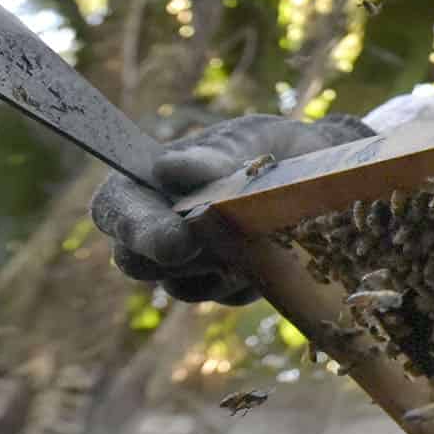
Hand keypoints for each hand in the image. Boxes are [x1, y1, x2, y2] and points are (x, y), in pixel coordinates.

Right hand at [90, 114, 373, 303]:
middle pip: (136, 262)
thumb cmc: (268, 145)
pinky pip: (229, 295)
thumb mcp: (248, 138)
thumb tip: (168, 168)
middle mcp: (156, 227)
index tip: (177, 243)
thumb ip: (214, 155)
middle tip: (224, 246)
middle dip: (180, 259)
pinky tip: (279, 248)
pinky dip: (254, 277)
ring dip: (223, 267)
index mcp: (144, 184)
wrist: (319, 171)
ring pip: (185, 287)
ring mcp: (188, 263)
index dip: (135, 230)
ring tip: (264, 231)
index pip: (115, 209)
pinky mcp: (225, 284)